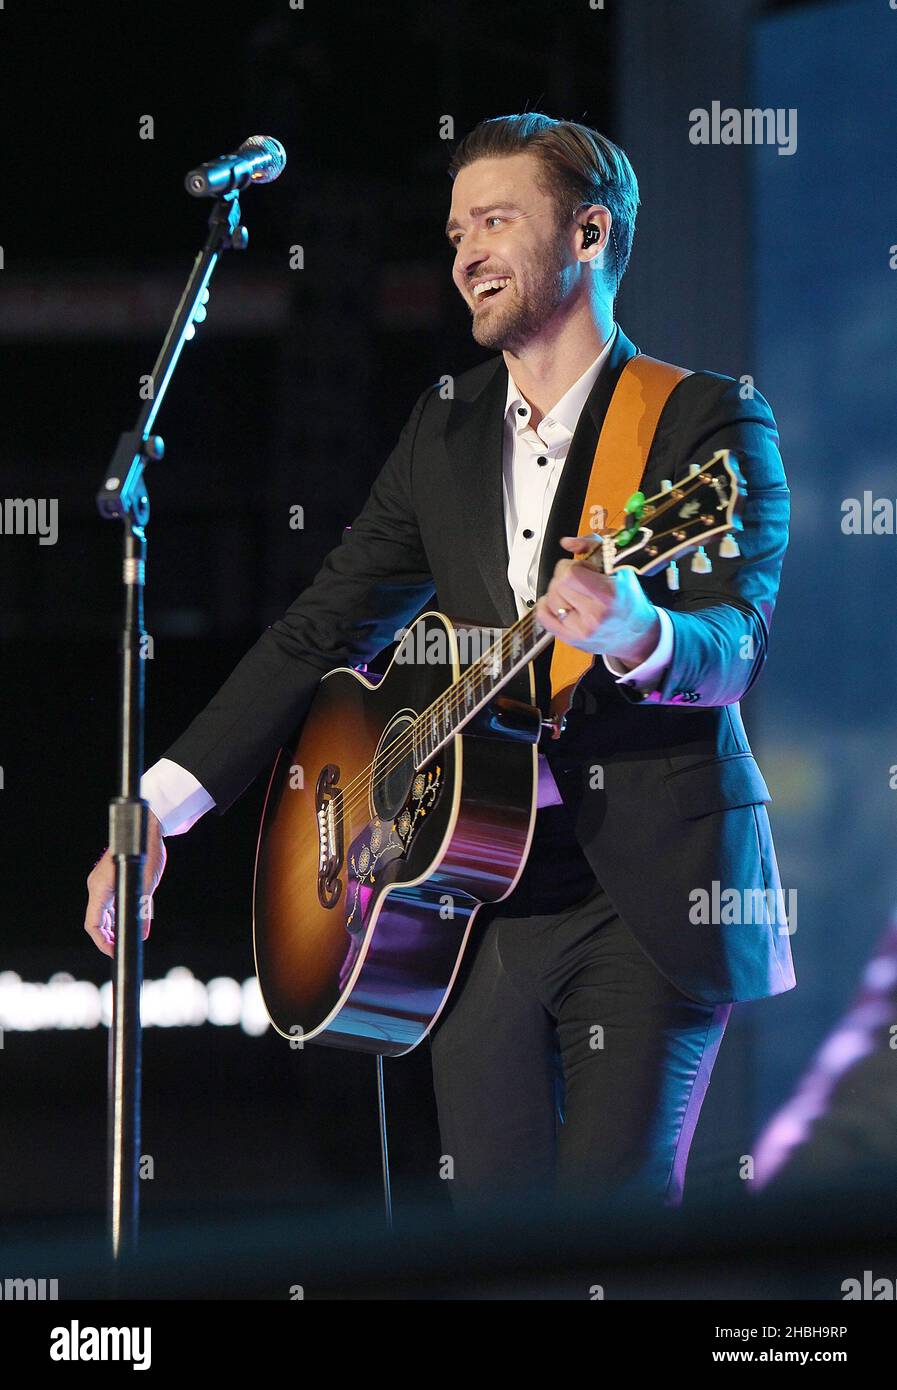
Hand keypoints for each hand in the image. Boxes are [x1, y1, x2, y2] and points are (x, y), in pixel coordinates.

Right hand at [84, 809, 166, 957]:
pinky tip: (129, 921)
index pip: (92, 924)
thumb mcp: (148, 887)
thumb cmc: (147, 854)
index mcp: (100, 888)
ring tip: (126, 937)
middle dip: (107, 937)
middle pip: (96, 921)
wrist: (147, 830)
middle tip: (122, 947)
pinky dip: (116, 915)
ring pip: (102, 913)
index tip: (115, 952)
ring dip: (112, 927)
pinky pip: (108, 903)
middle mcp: (97, 886)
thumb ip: (143, 912)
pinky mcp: (109, 879)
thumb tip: (143, 935)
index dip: (102, 942)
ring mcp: (102, 882)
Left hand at [535, 535, 660, 668]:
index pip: (570, 574)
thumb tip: (567, 542)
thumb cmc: (629, 601)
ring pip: (549, 599)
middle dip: (565, 577)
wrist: (637, 635)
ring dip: (558, 591)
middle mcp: (593, 616)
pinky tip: (560, 603)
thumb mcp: (621, 568)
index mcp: (608, 596)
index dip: (573, 566)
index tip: (583, 569)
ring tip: (575, 593)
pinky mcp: (570, 639)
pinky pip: (543, 617)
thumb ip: (593, 547)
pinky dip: (547, 606)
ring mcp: (579, 630)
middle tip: (580, 581)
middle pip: (558, 585)